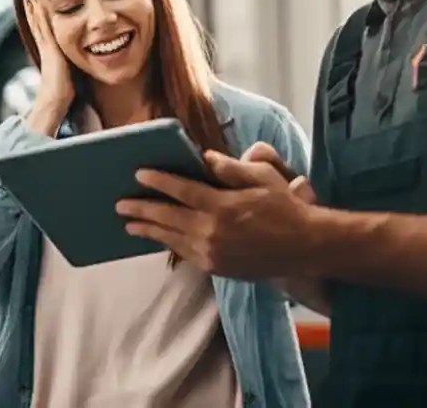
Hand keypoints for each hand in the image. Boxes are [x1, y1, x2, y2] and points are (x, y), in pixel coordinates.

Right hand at [22, 0, 73, 134]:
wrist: (56, 98)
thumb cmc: (64, 91)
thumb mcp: (69, 74)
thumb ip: (71, 68)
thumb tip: (76, 71)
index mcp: (51, 53)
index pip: (43, 33)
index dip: (39, 21)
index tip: (36, 8)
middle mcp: (46, 48)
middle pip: (37, 25)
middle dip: (32, 12)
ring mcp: (46, 47)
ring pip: (37, 24)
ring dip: (32, 10)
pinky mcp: (49, 47)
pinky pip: (43, 27)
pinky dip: (38, 16)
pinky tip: (37, 5)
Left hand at [116, 141, 318, 279]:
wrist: (305, 247)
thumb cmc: (285, 208)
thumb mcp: (263, 178)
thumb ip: (231, 168)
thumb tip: (205, 158)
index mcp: (222, 206)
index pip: (181, 190)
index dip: (158, 181)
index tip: (139, 174)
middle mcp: (212, 232)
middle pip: (168, 218)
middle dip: (142, 210)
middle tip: (120, 205)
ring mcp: (213, 253)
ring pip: (172, 239)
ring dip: (149, 231)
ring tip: (129, 226)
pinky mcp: (217, 268)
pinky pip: (185, 254)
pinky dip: (169, 244)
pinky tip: (159, 238)